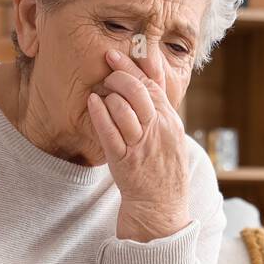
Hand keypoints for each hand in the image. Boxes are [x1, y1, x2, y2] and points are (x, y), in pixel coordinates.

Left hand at [86, 47, 190, 241]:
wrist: (161, 210)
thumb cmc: (162, 174)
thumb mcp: (170, 139)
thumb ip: (160, 113)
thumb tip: (149, 84)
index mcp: (171, 123)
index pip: (154, 86)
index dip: (135, 66)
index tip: (118, 54)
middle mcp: (159, 131)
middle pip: (140, 91)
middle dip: (120, 75)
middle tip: (106, 68)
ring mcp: (142, 146)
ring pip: (126, 108)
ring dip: (110, 93)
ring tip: (101, 89)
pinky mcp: (125, 161)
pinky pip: (110, 132)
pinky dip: (100, 114)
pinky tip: (92, 102)